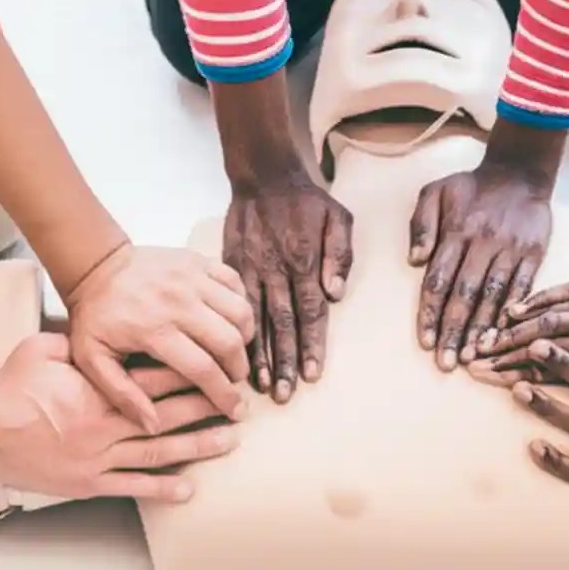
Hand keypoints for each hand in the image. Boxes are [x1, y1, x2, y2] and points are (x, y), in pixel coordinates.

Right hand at [0, 334, 237, 501]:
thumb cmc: (10, 387)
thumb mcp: (42, 349)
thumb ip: (77, 342)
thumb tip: (100, 330)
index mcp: (100, 389)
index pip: (157, 378)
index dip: (191, 374)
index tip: (219, 367)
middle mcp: (107, 423)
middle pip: (169, 413)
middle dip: (207, 406)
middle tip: (240, 403)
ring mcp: (100, 456)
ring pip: (160, 451)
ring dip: (198, 445)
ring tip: (230, 441)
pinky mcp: (88, 482)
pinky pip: (132, 486)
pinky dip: (162, 488)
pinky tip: (189, 489)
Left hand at [64, 243, 253, 430]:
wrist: (95, 266)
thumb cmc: (94, 317)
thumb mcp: (93, 360)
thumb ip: (121, 394)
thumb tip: (153, 426)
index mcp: (154, 330)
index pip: (203, 369)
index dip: (224, 395)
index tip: (236, 411)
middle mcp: (179, 302)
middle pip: (229, 342)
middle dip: (239, 369)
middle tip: (235, 381)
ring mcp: (191, 278)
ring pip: (240, 312)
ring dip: (244, 336)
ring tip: (234, 350)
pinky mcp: (198, 261)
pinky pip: (235, 283)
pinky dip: (239, 304)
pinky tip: (229, 319)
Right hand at [224, 168, 352, 403]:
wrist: (264, 174)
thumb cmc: (307, 201)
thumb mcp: (338, 217)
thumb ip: (340, 254)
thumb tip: (335, 292)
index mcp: (303, 260)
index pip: (310, 311)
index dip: (312, 344)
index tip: (312, 375)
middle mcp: (274, 268)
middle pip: (282, 323)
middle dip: (284, 361)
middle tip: (285, 395)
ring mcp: (248, 269)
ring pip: (253, 319)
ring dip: (257, 354)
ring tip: (261, 386)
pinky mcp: (229, 267)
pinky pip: (232, 305)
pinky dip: (235, 332)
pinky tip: (234, 355)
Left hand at [410, 164, 551, 370]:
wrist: (519, 172)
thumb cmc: (471, 187)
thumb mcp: (435, 191)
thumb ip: (421, 224)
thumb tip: (414, 259)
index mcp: (456, 232)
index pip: (438, 280)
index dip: (430, 313)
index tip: (425, 342)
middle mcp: (483, 243)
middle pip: (465, 295)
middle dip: (454, 332)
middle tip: (446, 363)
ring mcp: (511, 250)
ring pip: (494, 296)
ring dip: (482, 329)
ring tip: (472, 357)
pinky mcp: (534, 253)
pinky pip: (523, 288)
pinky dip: (512, 314)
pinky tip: (503, 336)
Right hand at [477, 281, 568, 399]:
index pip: (559, 357)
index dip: (520, 366)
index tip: (489, 377)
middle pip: (545, 331)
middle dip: (505, 347)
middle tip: (472, 360)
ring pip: (552, 308)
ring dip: (515, 323)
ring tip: (483, 336)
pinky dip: (541, 297)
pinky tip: (518, 307)